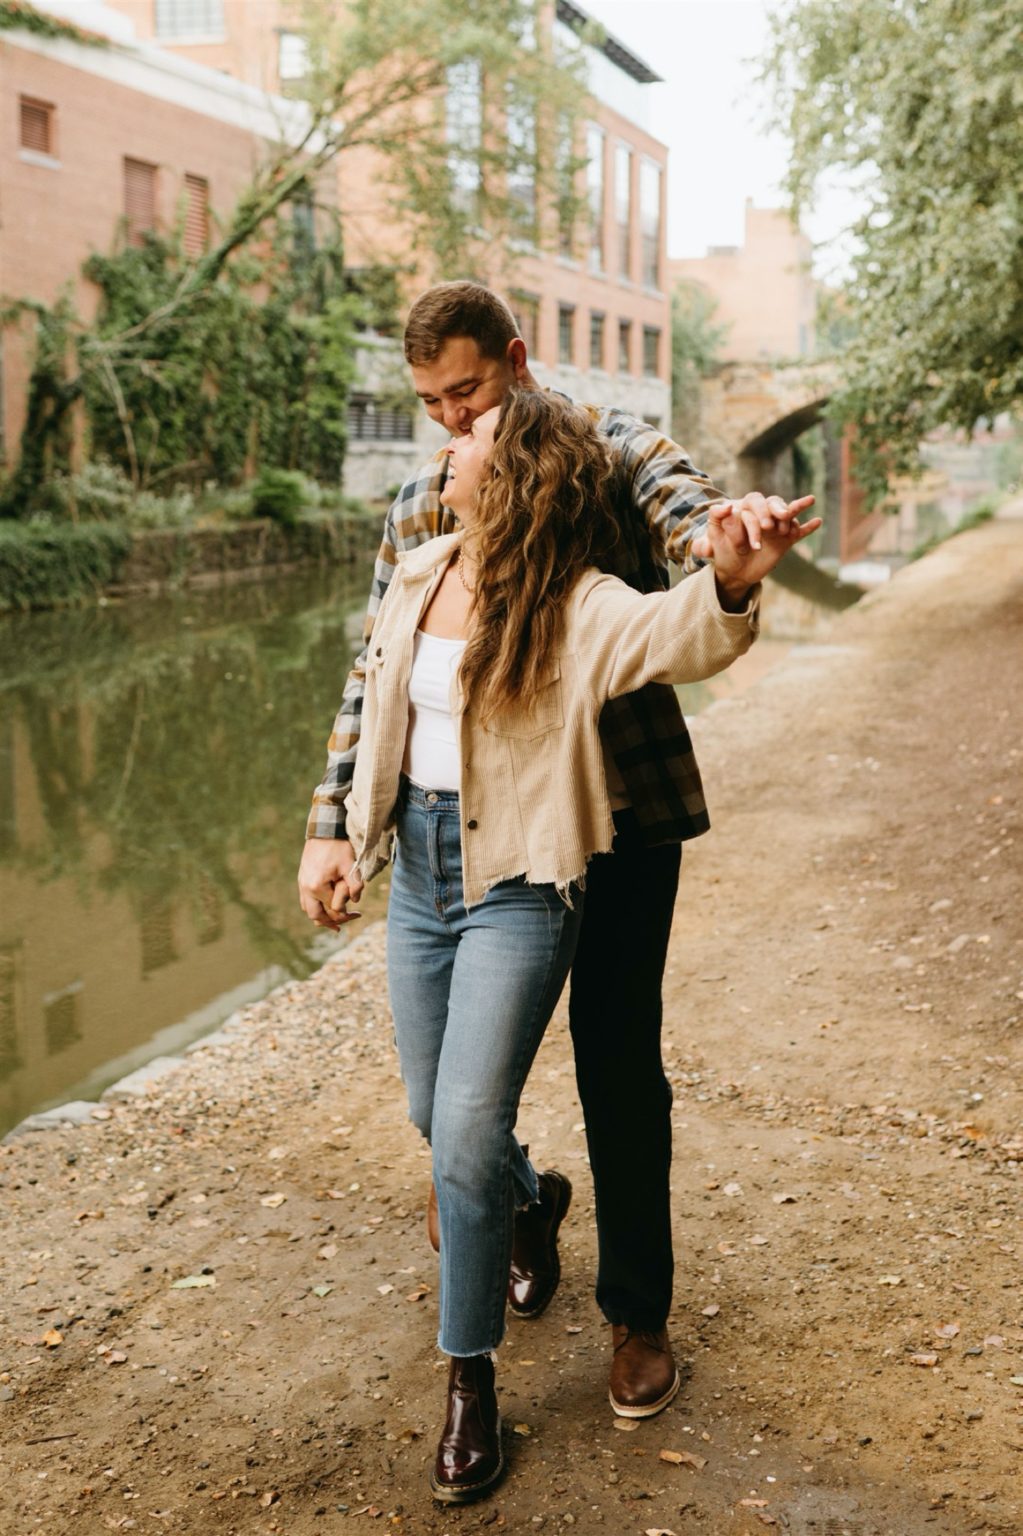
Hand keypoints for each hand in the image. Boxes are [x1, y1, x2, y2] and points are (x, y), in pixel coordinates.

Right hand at [297, 837, 363, 930]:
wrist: (324, 830)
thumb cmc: (338, 847)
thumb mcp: (350, 865)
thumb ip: (355, 885)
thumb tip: (355, 901)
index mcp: (317, 887)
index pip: (333, 910)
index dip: (347, 915)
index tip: (359, 913)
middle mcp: (306, 888)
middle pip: (316, 916)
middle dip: (331, 922)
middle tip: (342, 925)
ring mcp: (302, 884)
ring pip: (308, 910)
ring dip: (321, 916)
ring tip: (334, 921)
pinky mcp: (302, 879)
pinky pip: (306, 900)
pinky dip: (315, 907)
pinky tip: (325, 906)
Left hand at [706, 495, 821, 606]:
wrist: (734, 571)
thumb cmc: (722, 550)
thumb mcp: (714, 534)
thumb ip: (715, 517)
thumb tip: (726, 506)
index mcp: (748, 508)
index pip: (754, 504)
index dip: (754, 519)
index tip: (753, 539)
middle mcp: (764, 514)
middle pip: (774, 504)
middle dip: (777, 510)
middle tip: (774, 523)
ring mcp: (777, 526)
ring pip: (788, 514)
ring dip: (792, 514)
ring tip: (792, 519)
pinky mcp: (786, 540)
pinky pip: (800, 531)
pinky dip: (809, 527)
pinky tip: (817, 521)